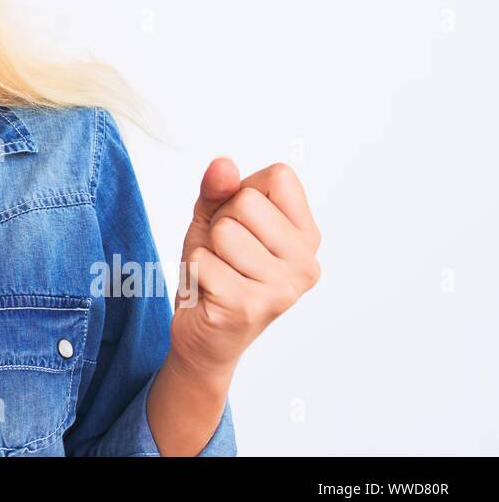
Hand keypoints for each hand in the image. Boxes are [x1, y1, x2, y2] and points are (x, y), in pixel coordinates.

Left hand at [169, 159, 321, 379]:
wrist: (202, 336)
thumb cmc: (214, 271)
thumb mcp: (213, 219)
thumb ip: (218, 189)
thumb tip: (223, 165)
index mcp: (307, 236)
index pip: (279, 176)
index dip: (243, 192)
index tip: (240, 225)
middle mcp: (306, 263)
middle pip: (246, 201)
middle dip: (220, 223)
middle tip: (223, 256)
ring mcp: (283, 288)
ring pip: (224, 231)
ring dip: (206, 250)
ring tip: (217, 273)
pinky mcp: (249, 306)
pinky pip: (202, 261)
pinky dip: (194, 273)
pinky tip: (208, 293)